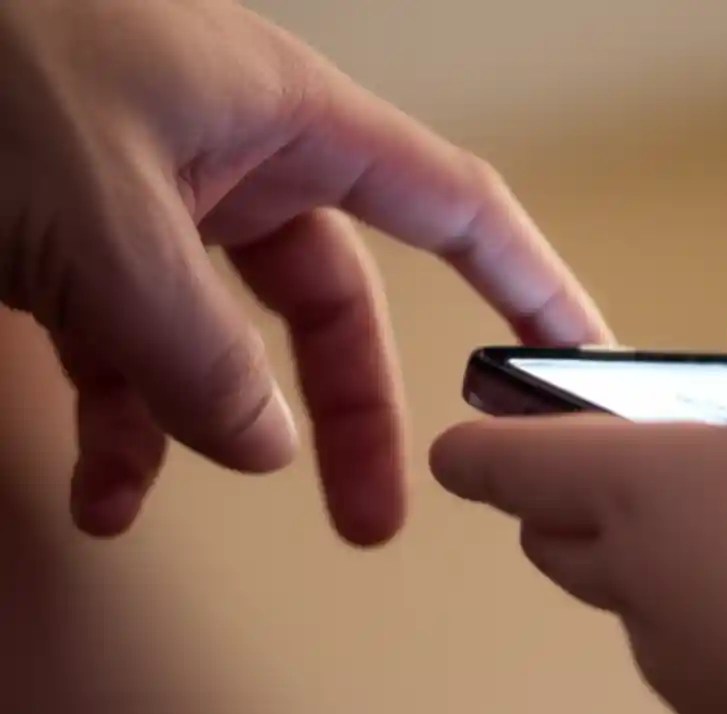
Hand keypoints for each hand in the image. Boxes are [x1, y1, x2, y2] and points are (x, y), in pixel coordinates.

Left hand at [0, 0, 608, 543]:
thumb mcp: (99, 212)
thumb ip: (191, 343)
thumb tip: (261, 443)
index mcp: (286, 118)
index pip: (451, 206)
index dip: (528, 281)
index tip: (575, 352)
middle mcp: (238, 159)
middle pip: (333, 305)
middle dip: (348, 415)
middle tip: (374, 513)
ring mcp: (160, 202)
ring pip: (225, 339)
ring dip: (209, 430)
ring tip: (168, 500)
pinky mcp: (83, 239)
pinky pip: (130, 346)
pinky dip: (121, 419)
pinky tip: (103, 484)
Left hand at [431, 282, 726, 713]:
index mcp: (634, 489)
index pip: (509, 466)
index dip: (477, 448)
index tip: (458, 444)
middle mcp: (637, 577)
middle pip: (553, 542)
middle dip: (555, 506)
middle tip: (591, 476)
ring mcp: (680, 654)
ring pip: (627, 596)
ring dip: (646, 558)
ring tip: (723, 523)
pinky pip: (699, 646)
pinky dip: (718, 611)